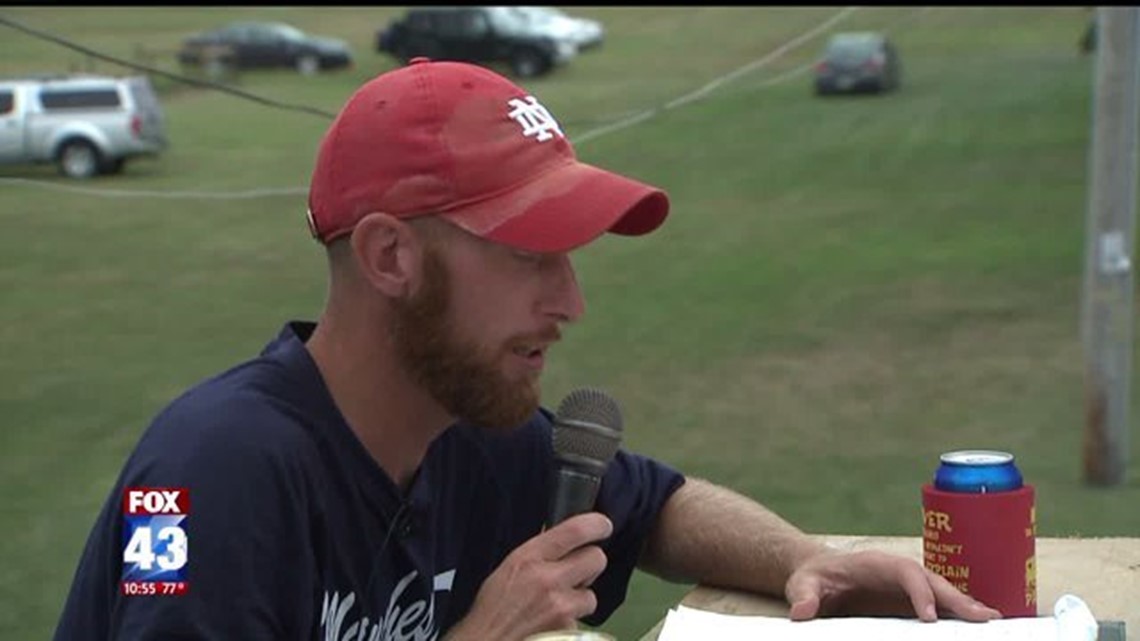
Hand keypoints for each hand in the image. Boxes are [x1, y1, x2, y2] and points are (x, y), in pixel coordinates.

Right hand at [445, 512, 611, 640]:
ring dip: (579, 600)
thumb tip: (563, 541)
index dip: (597, 525)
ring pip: (591, 596)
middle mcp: (549, 580)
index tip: (603, 526)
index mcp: (529, 558)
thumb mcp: (508, 570)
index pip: (576, 530)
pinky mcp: (567, 633)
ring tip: (555, 607)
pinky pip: (579, 623)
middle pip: (596, 559)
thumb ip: (537, 554)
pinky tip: (549, 626)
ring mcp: (561, 609)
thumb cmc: (490, 610)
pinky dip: (569, 625)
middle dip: (590, 564)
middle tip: (578, 572)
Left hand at [785, 549, 1002, 621]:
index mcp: (875, 563)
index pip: (905, 572)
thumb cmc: (812, 579)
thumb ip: (804, 598)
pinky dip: (958, 613)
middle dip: (956, 598)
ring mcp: (906, 586)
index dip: (919, 591)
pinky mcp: (908, 601)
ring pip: (942, 592)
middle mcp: (897, 571)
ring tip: (991, 621)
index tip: (930, 616)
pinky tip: (978, 623)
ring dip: (965, 605)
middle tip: (982, 618)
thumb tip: (802, 613)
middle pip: (932, 580)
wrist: (817, 575)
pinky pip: (938, 605)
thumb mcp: (803, 586)